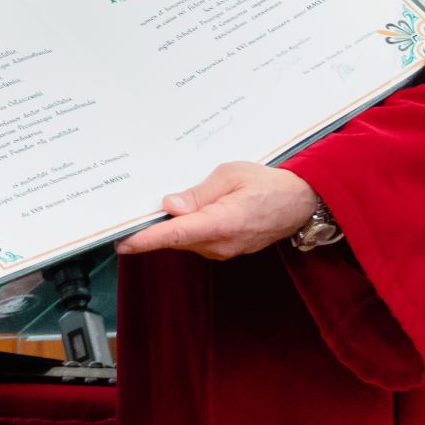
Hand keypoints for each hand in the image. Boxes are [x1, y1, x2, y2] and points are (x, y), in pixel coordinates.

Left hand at [116, 162, 322, 260]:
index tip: (124, 242)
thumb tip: (170, 205)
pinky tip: (184, 213)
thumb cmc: (268, 183)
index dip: (147, 239)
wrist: (299, 202)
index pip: (176, 235)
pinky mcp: (226, 250)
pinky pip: (197, 241)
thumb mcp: (230, 175)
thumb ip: (198, 193)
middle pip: (176, 238)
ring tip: (162, 205)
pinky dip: (186, 229)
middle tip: (131, 212)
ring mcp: (224, 250)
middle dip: (153, 228)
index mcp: (222, 223)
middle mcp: (221, 243)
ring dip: (171, 227)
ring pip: (185, 240)